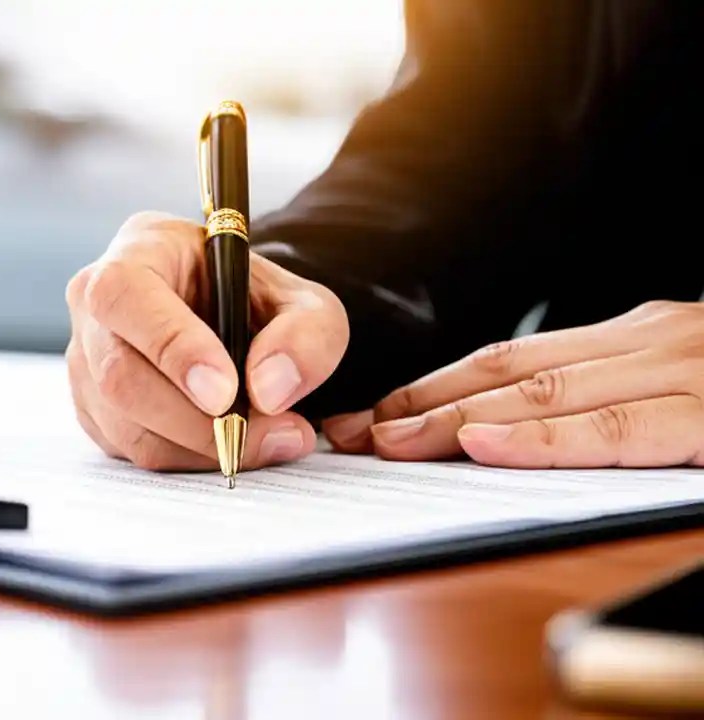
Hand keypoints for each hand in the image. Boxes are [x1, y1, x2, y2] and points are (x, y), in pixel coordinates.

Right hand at [65, 211, 348, 470]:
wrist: (228, 316)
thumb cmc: (252, 297)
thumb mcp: (303, 300)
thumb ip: (305, 336)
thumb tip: (269, 391)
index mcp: (138, 251)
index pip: (126, 295)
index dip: (171, 346)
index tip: (225, 392)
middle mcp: (94, 304)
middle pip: (120, 375)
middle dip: (196, 420)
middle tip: (265, 432)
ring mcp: (84, 361)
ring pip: (125, 424)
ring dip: (199, 447)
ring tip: (266, 440)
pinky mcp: (92, 409)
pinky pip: (131, 450)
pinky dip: (187, 458)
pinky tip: (228, 440)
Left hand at [323, 301, 703, 467]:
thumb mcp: (685, 384)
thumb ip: (614, 398)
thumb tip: (519, 429)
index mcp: (631, 340)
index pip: (511, 360)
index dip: (432, 388)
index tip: (369, 418)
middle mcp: (644, 345)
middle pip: (510, 373)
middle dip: (420, 404)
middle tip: (350, 434)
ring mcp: (676, 375)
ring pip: (545, 394)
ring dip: (456, 418)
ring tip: (388, 440)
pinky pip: (615, 429)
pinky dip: (544, 439)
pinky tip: (484, 444)